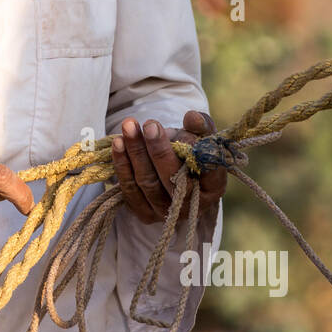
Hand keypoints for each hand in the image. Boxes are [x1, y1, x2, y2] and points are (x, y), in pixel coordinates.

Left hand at [110, 109, 225, 224]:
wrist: (175, 173)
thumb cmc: (191, 153)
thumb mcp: (201, 137)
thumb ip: (201, 126)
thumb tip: (192, 117)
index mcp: (213, 189)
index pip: (206, 171)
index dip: (191, 150)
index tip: (182, 129)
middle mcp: (191, 206)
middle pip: (172, 178)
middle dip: (158, 150)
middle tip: (150, 125)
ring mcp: (166, 212)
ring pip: (148, 183)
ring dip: (136, 153)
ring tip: (129, 127)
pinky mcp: (145, 214)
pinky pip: (130, 190)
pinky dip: (122, 165)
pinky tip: (118, 143)